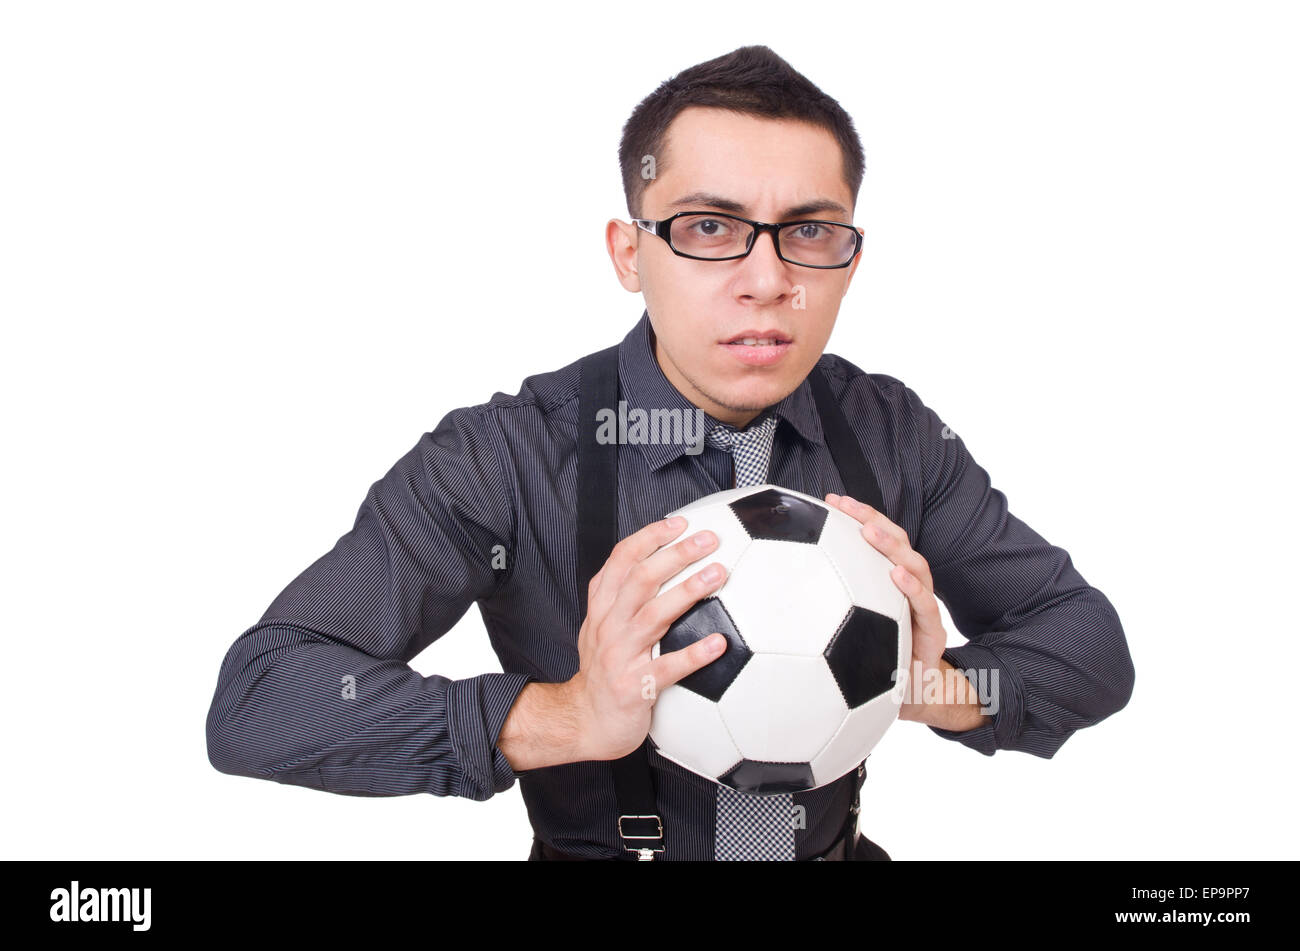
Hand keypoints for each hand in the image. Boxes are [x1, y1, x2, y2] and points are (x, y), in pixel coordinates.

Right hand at [566, 515, 729, 760]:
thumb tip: (664, 562)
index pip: (621, 560)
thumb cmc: (605, 670)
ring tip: (719, 574)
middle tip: (709, 540)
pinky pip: (667, 667)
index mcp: (603, 607)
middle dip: (676, 554)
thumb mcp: (603, 626)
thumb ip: (625, 596)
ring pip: (654, 615)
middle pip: (641, 579)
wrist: (586, 721)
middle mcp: (609, 626)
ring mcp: (619, 655)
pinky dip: (694, 654)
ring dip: (689, 590)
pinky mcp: (634, 687)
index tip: (680, 523)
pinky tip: (719, 644)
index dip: (650, 537)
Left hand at [825, 493, 980, 727]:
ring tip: (869, 531)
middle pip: (893, 542)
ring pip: (913, 565)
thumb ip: (824, 608)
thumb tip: (777, 589)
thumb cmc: (875, 661)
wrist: (911, 695)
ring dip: (891, 545)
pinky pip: (925, 605)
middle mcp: (905, 588)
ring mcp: (921, 607)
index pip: (873, 540)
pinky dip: (912, 588)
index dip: (855, 517)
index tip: (828, 500)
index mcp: (885, 583)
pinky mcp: (933, 632)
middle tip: (845, 505)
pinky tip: (895, 576)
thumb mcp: (844, 634)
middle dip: (871, 519)